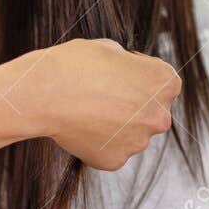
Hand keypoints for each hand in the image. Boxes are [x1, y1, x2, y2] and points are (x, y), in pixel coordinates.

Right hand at [21, 39, 180, 170]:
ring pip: (131, 134)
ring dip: (116, 125)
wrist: (43, 93)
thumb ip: (130, 66)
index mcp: (165, 82)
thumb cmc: (74, 64)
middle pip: (150, 112)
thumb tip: (130, 78)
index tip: (117, 74)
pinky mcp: (115, 160)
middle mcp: (160, 115)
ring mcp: (139, 142)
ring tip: (86, 110)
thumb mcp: (110, 48)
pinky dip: (98, 142)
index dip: (139, 77)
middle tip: (102, 95)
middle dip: (132, 105)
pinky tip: (80, 126)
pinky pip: (111, 150)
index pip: (162, 82)